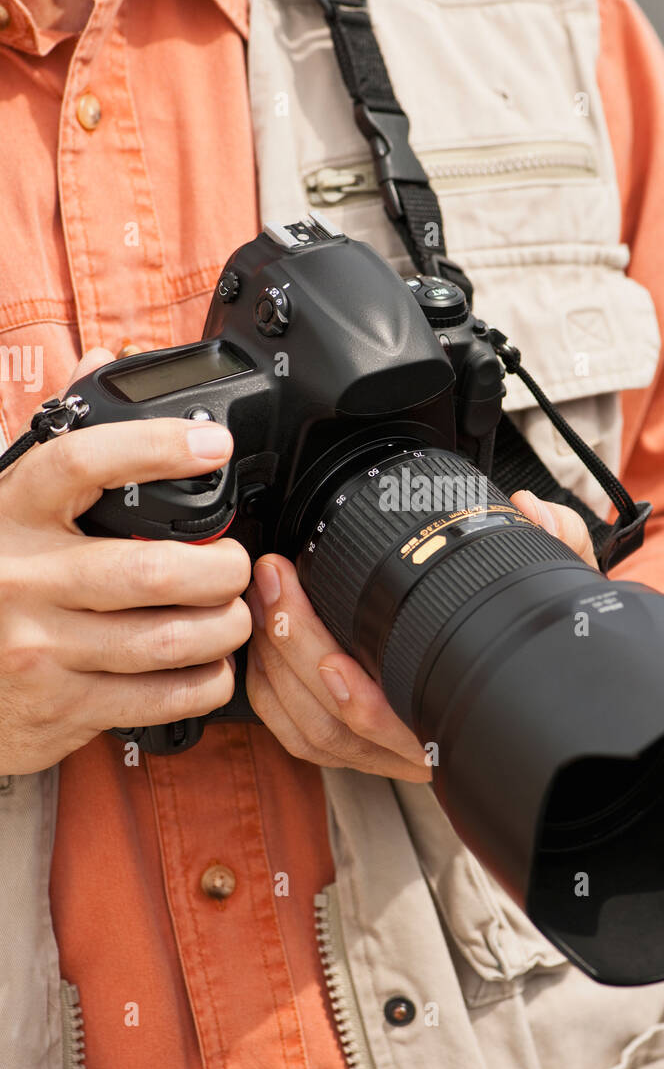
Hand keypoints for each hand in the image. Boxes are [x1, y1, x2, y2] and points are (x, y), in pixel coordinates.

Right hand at [0, 350, 250, 773]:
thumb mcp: (6, 506)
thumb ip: (59, 441)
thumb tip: (104, 363)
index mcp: (11, 514)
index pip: (80, 463)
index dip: (155, 448)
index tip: (214, 445)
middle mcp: (22, 579)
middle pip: (150, 571)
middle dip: (219, 570)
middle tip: (235, 565)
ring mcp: (39, 648)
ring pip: (164, 640)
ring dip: (223, 628)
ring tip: (233, 616)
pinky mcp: (60, 706)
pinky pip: (158, 698)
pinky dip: (204, 681)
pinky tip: (210, 664)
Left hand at [245, 489, 596, 781]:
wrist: (535, 687)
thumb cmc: (535, 646)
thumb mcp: (561, 596)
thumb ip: (557, 547)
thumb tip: (530, 512)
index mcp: (465, 717)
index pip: (406, 730)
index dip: (364, 706)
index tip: (333, 659)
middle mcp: (421, 745)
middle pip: (336, 727)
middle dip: (295, 650)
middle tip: (276, 580)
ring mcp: (384, 750)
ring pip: (310, 732)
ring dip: (274, 664)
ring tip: (265, 596)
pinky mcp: (356, 744)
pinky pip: (298, 735)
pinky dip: (271, 690)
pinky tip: (266, 638)